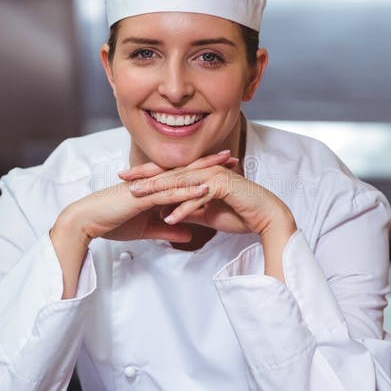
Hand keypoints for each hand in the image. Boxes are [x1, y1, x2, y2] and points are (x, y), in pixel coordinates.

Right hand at [55, 149, 238, 246]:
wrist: (87, 222)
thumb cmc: (110, 221)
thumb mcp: (146, 230)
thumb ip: (168, 229)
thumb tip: (188, 234)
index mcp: (153, 187)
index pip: (183, 176)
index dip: (202, 170)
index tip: (223, 167)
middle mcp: (153, 183)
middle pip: (186, 170)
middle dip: (209, 164)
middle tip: (232, 157)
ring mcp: (149, 188)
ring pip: (182, 178)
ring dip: (205, 172)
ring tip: (226, 167)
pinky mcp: (143, 197)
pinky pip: (169, 194)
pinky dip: (188, 191)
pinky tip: (205, 189)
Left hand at [126, 161, 295, 239]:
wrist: (266, 218)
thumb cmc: (241, 214)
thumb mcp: (208, 215)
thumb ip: (191, 211)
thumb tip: (171, 215)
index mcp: (202, 175)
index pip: (170, 174)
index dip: (148, 176)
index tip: (127, 180)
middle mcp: (206, 171)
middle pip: (171, 174)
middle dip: (146, 177)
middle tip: (123, 179)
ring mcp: (215, 177)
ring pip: (181, 182)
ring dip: (158, 190)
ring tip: (138, 196)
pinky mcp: (224, 187)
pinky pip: (198, 198)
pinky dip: (184, 208)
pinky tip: (169, 218)